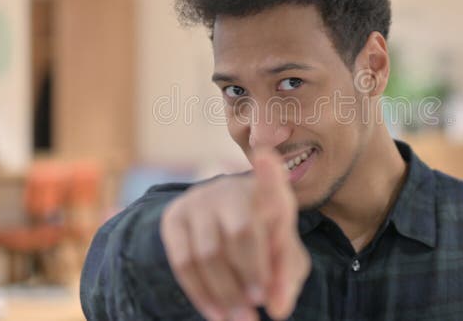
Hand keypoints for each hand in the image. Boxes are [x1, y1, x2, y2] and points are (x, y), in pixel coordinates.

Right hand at [160, 147, 310, 320]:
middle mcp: (231, 190)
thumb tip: (278, 306)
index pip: (271, 182)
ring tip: (244, 319)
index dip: (269, 172)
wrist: (221, 229)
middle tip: (261, 302)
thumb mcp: (284, 259)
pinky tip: (219, 314)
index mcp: (268, 193)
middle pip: (241, 230)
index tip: (267, 158)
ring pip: (209, 253)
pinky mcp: (174, 220)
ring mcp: (198, 202)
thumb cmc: (264, 244)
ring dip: (226, 292)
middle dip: (252, 271)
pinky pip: (183, 263)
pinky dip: (202, 295)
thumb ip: (288, 279)